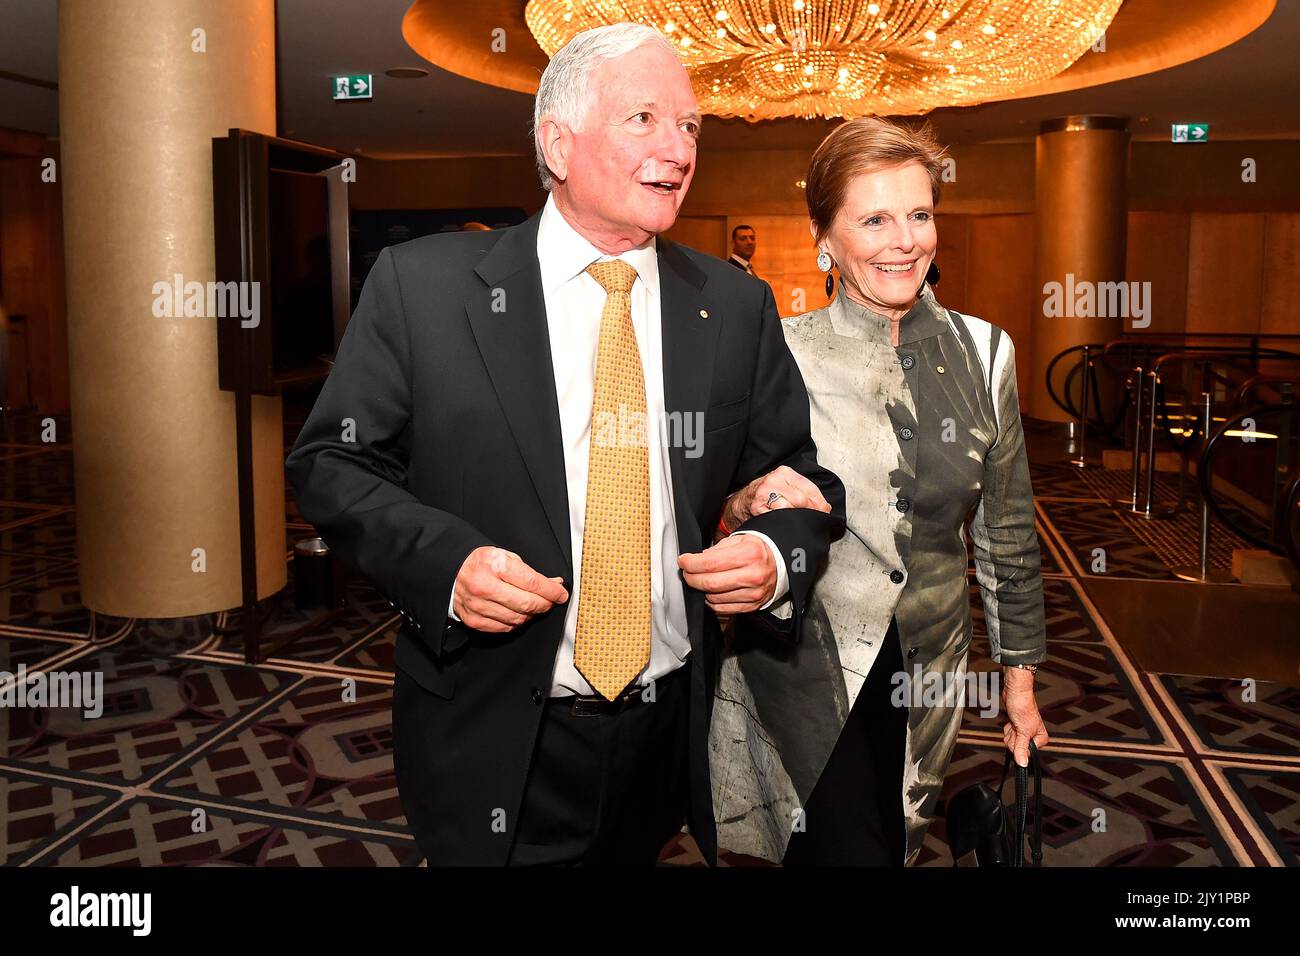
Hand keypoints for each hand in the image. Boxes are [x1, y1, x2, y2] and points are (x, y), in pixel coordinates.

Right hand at [452, 546, 567, 633]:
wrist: (450, 572)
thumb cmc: (481, 563)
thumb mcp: (505, 556)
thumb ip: (530, 572)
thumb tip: (554, 585)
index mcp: (495, 565)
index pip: (532, 583)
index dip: (552, 591)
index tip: (561, 594)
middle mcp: (484, 586)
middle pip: (527, 604)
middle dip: (545, 604)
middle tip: (551, 602)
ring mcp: (478, 605)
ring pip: (517, 619)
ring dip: (531, 615)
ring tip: (533, 606)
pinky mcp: (473, 620)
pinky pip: (504, 628)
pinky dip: (515, 623)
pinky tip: (517, 613)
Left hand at [678, 533, 776, 614]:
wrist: (781, 564)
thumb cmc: (758, 550)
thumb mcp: (740, 540)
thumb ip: (717, 549)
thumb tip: (698, 560)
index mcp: (749, 554)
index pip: (710, 563)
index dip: (691, 563)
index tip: (683, 561)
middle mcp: (753, 575)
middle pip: (710, 582)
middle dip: (691, 578)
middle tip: (687, 573)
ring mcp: (753, 593)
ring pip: (714, 597)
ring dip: (702, 590)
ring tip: (702, 580)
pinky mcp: (753, 605)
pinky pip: (723, 609)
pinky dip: (712, 601)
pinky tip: (712, 592)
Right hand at [720, 464, 830, 534]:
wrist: (740, 503)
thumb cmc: (765, 496)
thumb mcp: (784, 487)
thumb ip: (804, 493)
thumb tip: (825, 508)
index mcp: (784, 473)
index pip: (810, 488)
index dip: (820, 503)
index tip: (824, 512)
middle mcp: (774, 480)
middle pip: (802, 499)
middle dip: (811, 512)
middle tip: (813, 520)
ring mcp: (764, 493)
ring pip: (791, 508)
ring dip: (797, 518)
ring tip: (797, 521)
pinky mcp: (758, 506)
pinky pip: (778, 516)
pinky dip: (784, 522)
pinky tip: (783, 522)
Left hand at [1001, 666, 1048, 766]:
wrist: (1015, 692)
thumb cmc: (1022, 706)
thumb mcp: (1022, 731)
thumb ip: (1022, 748)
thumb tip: (1023, 764)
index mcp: (1041, 739)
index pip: (1025, 753)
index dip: (1018, 744)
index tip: (1019, 734)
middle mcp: (1034, 737)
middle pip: (1017, 749)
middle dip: (1013, 738)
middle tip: (1016, 726)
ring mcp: (1025, 733)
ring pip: (1012, 743)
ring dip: (1009, 733)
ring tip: (1014, 722)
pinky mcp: (1017, 729)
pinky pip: (1009, 736)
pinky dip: (1007, 729)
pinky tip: (1011, 721)